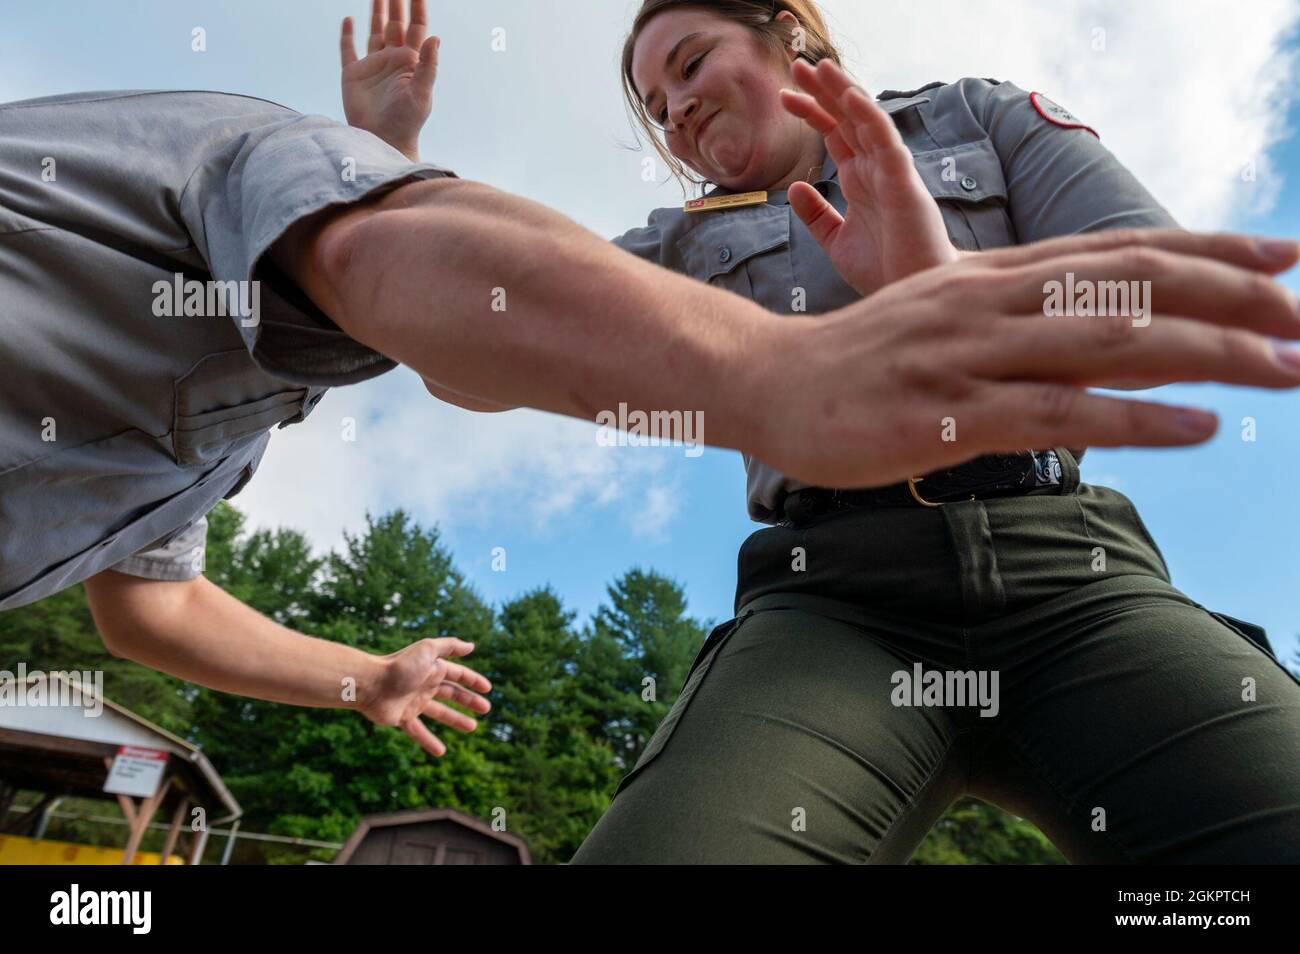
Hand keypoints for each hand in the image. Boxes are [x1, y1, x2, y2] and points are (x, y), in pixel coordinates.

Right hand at [341, 0, 438, 161]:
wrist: (383, 141)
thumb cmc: (406, 122)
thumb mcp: (422, 94)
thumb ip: (429, 66)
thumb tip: (435, 37)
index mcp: (411, 62)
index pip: (416, 28)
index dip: (417, 8)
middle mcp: (392, 60)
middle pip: (395, 24)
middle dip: (396, 4)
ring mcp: (373, 66)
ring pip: (375, 32)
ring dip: (376, 13)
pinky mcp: (353, 74)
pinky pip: (349, 50)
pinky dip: (348, 35)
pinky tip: (349, 20)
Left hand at [360, 637, 491, 756]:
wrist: (370, 684)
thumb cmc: (399, 665)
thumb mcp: (428, 650)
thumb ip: (450, 646)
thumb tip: (472, 646)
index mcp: (432, 669)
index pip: (457, 675)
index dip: (473, 680)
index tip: (488, 689)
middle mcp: (424, 685)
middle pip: (452, 694)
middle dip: (469, 700)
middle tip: (486, 709)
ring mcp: (414, 702)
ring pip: (440, 713)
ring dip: (456, 720)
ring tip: (473, 728)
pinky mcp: (402, 718)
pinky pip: (418, 732)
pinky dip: (429, 742)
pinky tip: (441, 752)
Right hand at [750, 228, 1299, 487]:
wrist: (766, 381)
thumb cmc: (856, 364)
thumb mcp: (941, 325)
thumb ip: (1014, 326)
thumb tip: (1082, 344)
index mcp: (992, 277)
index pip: (1117, 254)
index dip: (1206, 251)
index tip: (1281, 257)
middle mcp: (991, 300)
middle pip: (1133, 286)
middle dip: (1233, 296)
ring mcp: (970, 354)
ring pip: (1110, 342)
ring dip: (1211, 354)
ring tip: (1290, 366)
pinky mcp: (949, 413)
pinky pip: (1059, 413)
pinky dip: (1137, 420)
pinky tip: (1199, 427)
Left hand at [781, 58, 958, 296]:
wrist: (909, 294)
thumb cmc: (884, 269)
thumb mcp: (836, 242)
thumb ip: (817, 215)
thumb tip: (794, 189)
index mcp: (860, 179)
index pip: (835, 134)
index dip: (812, 111)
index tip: (785, 96)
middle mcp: (875, 169)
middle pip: (848, 118)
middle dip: (823, 90)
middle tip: (797, 65)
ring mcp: (890, 172)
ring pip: (866, 120)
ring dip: (843, 91)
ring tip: (820, 67)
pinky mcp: (903, 182)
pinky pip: (885, 141)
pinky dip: (868, 117)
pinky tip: (849, 97)